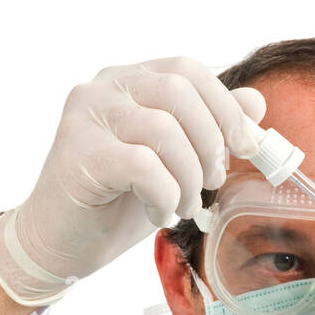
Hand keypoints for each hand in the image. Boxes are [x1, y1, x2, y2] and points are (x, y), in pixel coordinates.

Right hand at [0, 56, 266, 305]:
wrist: (59, 244)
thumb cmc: (115, 203)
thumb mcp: (173, 163)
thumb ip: (208, 129)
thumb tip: (256, 102)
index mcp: (130, 82)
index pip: (188, 71)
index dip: (225, 107)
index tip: (246, 147)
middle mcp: (104, 87)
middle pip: (179, 91)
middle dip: (209, 143)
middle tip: (211, 184)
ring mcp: (87, 117)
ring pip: (164, 130)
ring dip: (187, 177)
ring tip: (182, 207)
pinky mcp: (79, 153)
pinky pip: (142, 165)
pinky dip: (163, 194)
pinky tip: (158, 212)